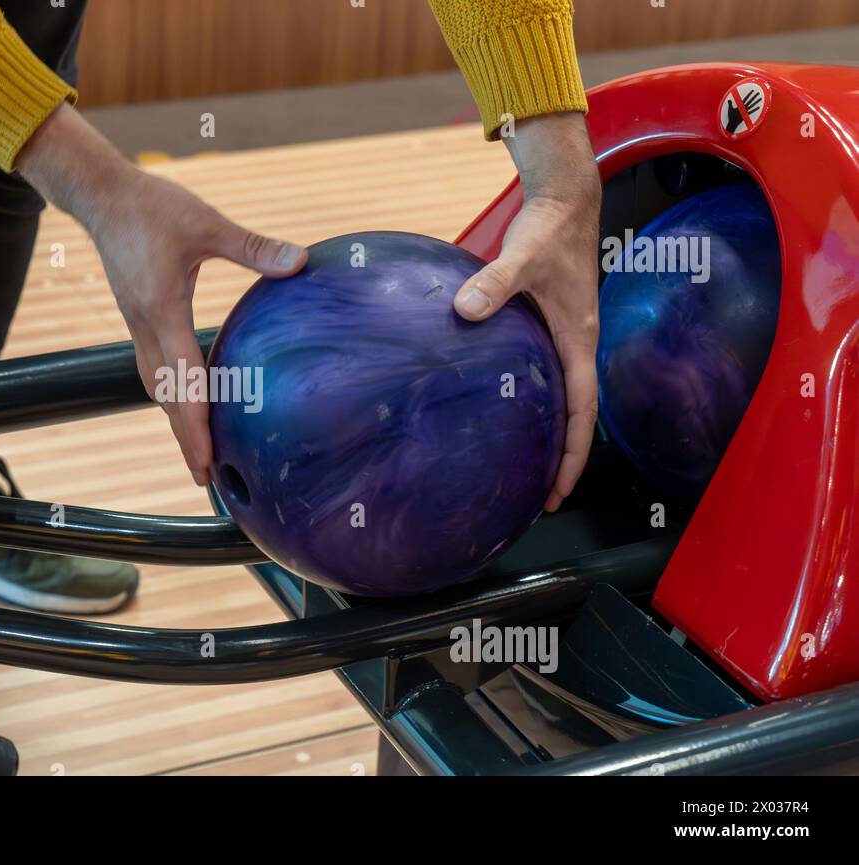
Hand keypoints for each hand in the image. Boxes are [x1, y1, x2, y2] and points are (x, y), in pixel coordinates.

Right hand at [18, 104, 307, 484]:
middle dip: (185, 439)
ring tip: (197, 456)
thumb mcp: (206, 222)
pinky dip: (171, 395)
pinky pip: (154, 369)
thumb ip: (252, 246)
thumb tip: (299, 262)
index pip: (182, 379)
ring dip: (176, 422)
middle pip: (165, 397)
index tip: (208, 459)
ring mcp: (138, 326)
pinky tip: (187, 404)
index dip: (195, 422)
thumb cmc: (152, 206)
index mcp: (161, 311)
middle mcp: (145, 327)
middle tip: (205, 480)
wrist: (102, 196)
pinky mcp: (139, 319)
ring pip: (156, 387)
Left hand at [452, 112, 600, 510]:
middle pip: (574, 414)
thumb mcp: (522, 257)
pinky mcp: (545, 320)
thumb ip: (493, 284)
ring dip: (546, 430)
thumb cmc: (550, 227)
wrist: (564, 196)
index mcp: (578, 339)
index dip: (572, 455)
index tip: (558, 492)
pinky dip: (529, 395)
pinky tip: (498, 404)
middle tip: (537, 495)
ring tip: (519, 463)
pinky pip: (541, 370)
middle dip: (560, 456)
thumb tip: (463, 311)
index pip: (582, 412)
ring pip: (559, 394)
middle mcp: (575, 343)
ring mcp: (561, 333)